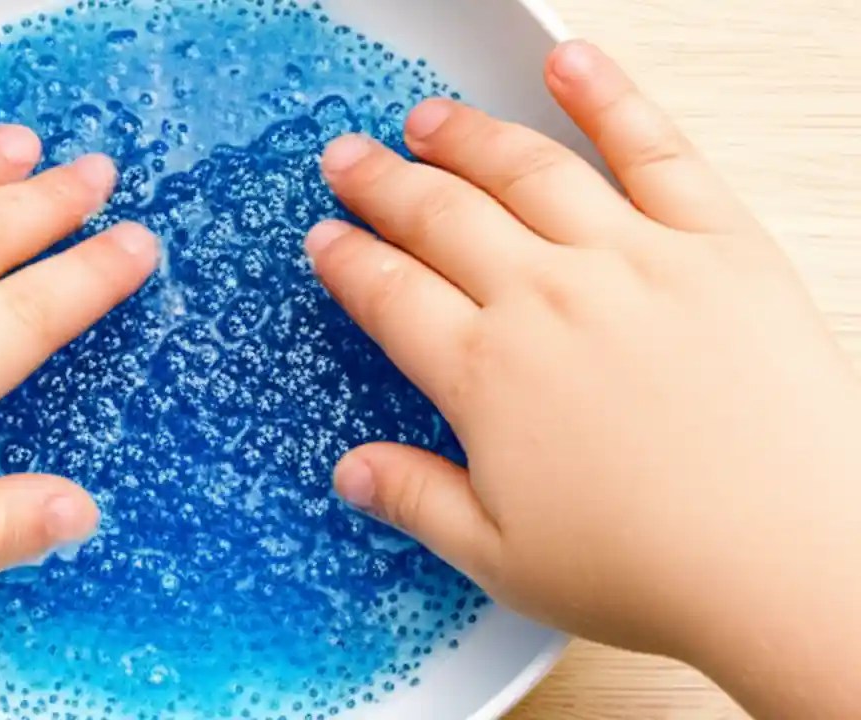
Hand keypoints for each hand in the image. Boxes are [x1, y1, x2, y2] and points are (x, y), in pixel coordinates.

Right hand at [306, 41, 860, 717]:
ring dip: (464, 136)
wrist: (794, 563)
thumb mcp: (504, 558)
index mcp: (487, 376)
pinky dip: (607, 96)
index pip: (390, 295)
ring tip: (427, 119)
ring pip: (525, 170)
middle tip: (348, 158)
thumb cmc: (654, 570)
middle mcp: (546, 300)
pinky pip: (652, 148)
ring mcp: (630, 260)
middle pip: (440, 217)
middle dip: (381, 183)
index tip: (325, 237)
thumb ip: (416, 500)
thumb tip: (351, 472)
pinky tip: (568, 62)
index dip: (348, 261)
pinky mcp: (713, 242)